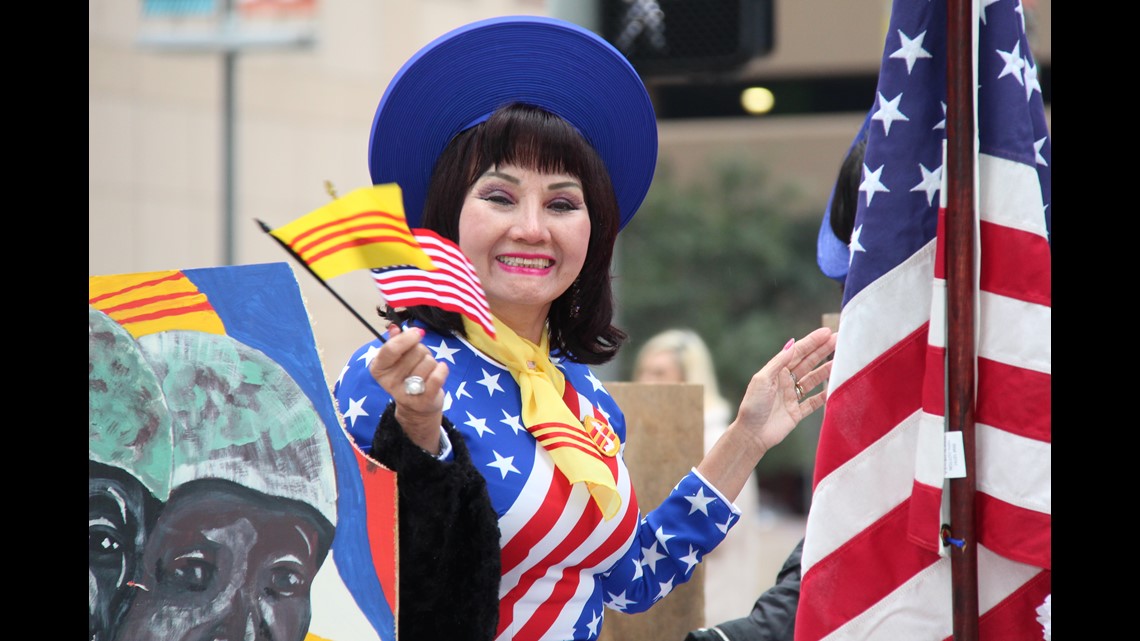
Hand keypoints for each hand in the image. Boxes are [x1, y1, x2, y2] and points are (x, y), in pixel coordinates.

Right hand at [368, 324, 449, 453]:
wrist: (417, 407)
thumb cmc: (407, 375)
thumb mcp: (398, 358)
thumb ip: (396, 341)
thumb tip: (394, 328)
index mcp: (378, 368)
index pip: (391, 348)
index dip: (407, 337)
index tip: (418, 333)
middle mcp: (389, 382)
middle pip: (415, 352)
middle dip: (422, 352)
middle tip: (419, 361)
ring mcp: (406, 393)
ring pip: (428, 362)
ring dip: (432, 362)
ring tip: (426, 371)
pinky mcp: (423, 401)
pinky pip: (437, 377)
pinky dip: (442, 369)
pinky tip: (441, 370)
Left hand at [734, 327, 836, 456]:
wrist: (752, 434)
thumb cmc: (753, 405)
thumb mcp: (763, 379)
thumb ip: (779, 362)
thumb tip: (792, 343)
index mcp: (776, 371)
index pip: (797, 353)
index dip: (812, 342)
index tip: (827, 332)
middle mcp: (785, 381)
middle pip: (808, 363)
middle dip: (823, 351)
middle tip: (840, 340)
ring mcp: (792, 396)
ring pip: (814, 380)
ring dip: (827, 370)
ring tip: (843, 359)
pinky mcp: (797, 412)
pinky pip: (815, 401)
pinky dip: (825, 395)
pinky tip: (837, 386)